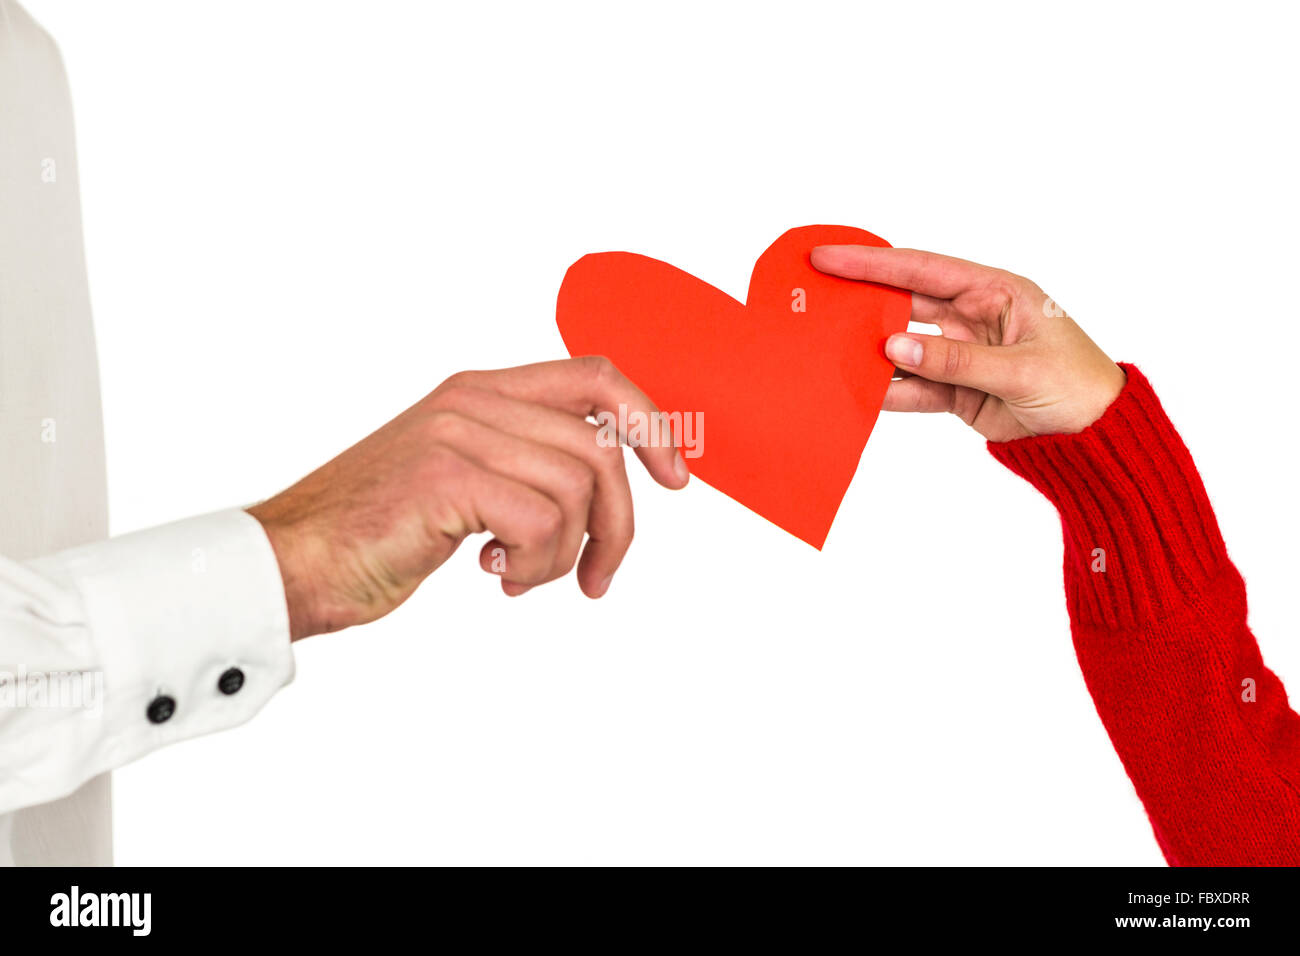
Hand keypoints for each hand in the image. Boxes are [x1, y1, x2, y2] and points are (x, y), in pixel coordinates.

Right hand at [247, 356, 688, 639]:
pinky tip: (492, 575)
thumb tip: (602, 485)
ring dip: (565, 554)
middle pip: (602, 446)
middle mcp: (473, 400)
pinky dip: (536, 565)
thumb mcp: (458, 478)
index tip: (675, 478)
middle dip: (619, 523)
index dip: (650, 422)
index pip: (595, 378)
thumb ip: (520, 463)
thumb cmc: (373, 532)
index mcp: (479, 392)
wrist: (290, 563)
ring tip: (520, 576)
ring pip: (578, 487)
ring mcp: (459, 432)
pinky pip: (543, 521)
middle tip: (597, 576)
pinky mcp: (447, 476)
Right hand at [810, 245, 1126, 441]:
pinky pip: (913, 389)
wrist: (1096, 440)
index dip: (871, 263)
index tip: (828, 257)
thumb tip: (895, 348)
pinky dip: (887, 394)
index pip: (921, 270)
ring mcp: (962, 355)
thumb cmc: (1078, 387)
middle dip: (858, 301)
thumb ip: (955, 362)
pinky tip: (859, 394)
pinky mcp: (957, 391)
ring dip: (867, 352)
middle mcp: (972, 316)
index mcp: (995, 291)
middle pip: (903, 303)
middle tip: (812, 299)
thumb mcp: (1020, 370)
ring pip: (902, 349)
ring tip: (824, 349)